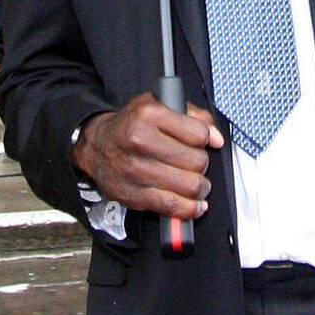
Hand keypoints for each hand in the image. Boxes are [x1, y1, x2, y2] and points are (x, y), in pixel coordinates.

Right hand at [71, 91, 223, 219]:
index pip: (199, 134)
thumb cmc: (132, 124)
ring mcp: (136, 169)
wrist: (97, 146)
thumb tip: (217, 139)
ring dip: (200, 187)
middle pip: (197, 162)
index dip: (205, 139)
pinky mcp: (134, 194)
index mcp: (149, 114)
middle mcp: (140, 140)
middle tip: (195, 163)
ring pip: (190, 186)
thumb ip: (194, 116)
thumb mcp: (160, 105)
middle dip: (202, 164)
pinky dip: (190, 208)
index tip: (199, 142)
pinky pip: (173, 206)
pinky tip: (194, 204)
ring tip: (196, 183)